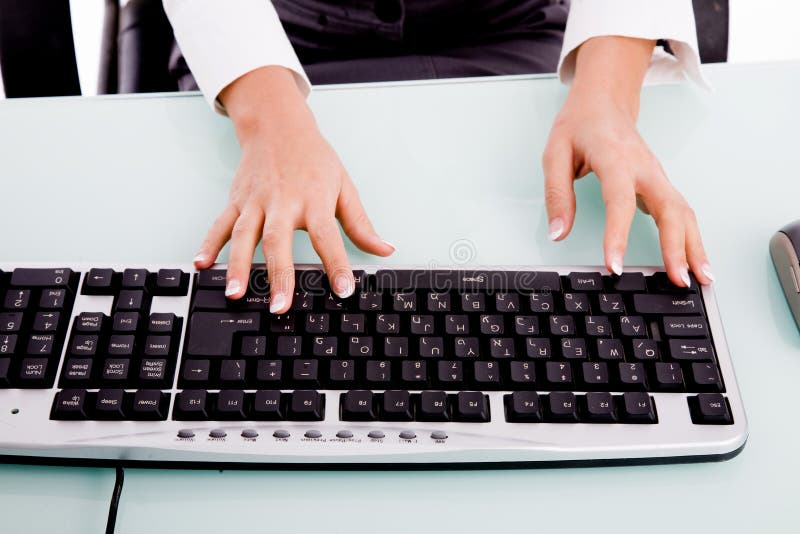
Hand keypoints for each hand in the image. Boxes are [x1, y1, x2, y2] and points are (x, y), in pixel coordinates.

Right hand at [193, 66, 394, 312]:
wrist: (278, 126)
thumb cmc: (313, 158)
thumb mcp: (344, 186)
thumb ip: (361, 224)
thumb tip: (384, 249)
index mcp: (314, 200)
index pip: (327, 236)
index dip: (336, 264)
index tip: (343, 290)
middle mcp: (282, 202)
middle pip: (278, 241)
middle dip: (278, 275)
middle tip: (280, 307)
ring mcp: (255, 202)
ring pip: (243, 236)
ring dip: (238, 266)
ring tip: (236, 293)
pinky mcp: (236, 201)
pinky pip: (220, 225)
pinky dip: (209, 244)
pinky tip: (202, 264)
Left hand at [543, 36, 713, 286]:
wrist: (605, 100)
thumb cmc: (581, 124)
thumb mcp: (554, 154)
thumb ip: (556, 195)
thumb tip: (557, 234)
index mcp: (616, 159)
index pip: (619, 201)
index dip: (617, 235)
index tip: (614, 265)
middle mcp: (645, 169)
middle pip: (670, 209)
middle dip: (678, 247)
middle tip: (680, 280)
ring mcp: (658, 176)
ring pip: (683, 213)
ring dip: (695, 247)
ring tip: (702, 280)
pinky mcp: (661, 185)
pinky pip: (681, 213)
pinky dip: (691, 239)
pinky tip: (695, 262)